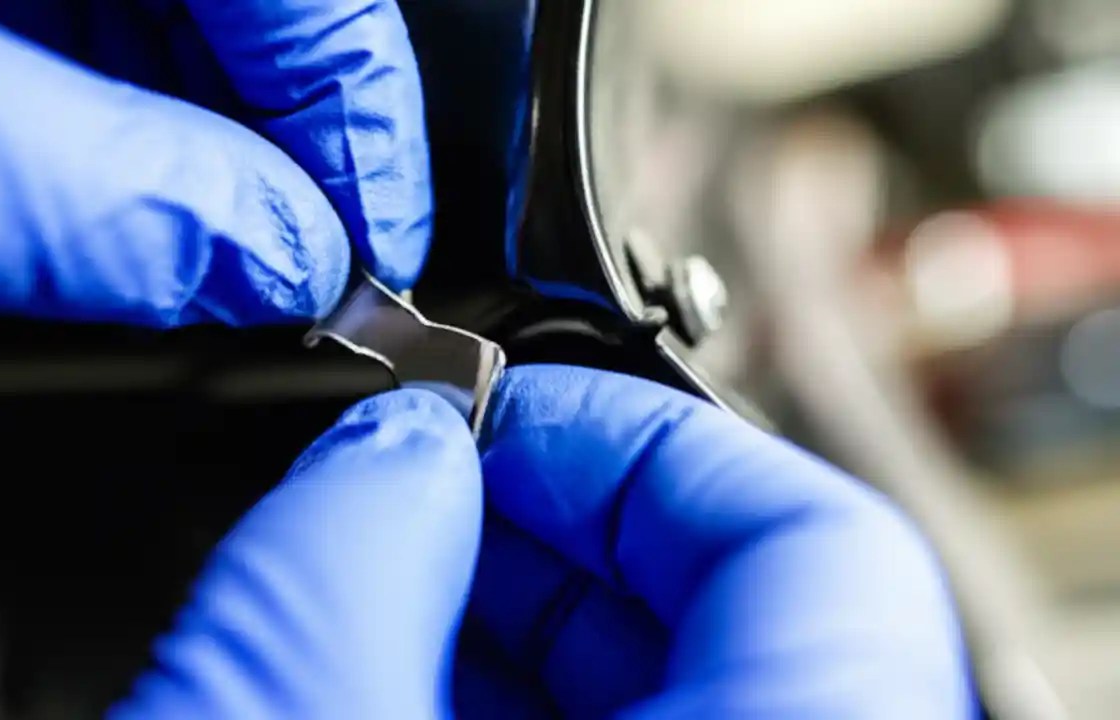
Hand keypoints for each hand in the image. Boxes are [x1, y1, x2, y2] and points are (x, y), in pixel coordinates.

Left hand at [0, 0, 429, 322]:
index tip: (382, 254)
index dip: (369, 121)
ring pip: (178, 34)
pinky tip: (124, 211)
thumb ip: (114, 204)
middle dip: (292, 151)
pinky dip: (120, 142)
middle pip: (253, 15)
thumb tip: (292, 264)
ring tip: (221, 265)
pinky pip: (87, 47)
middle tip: (309, 279)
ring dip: (211, 160)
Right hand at [108, 366, 976, 718]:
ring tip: (404, 581)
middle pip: (744, 607)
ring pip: (687, 684)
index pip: (814, 547)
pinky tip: (416, 677)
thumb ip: (342, 545)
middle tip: (434, 490)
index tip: (509, 414)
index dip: (650, 443)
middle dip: (570, 524)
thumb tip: (395, 445)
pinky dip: (528, 705)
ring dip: (542, 618)